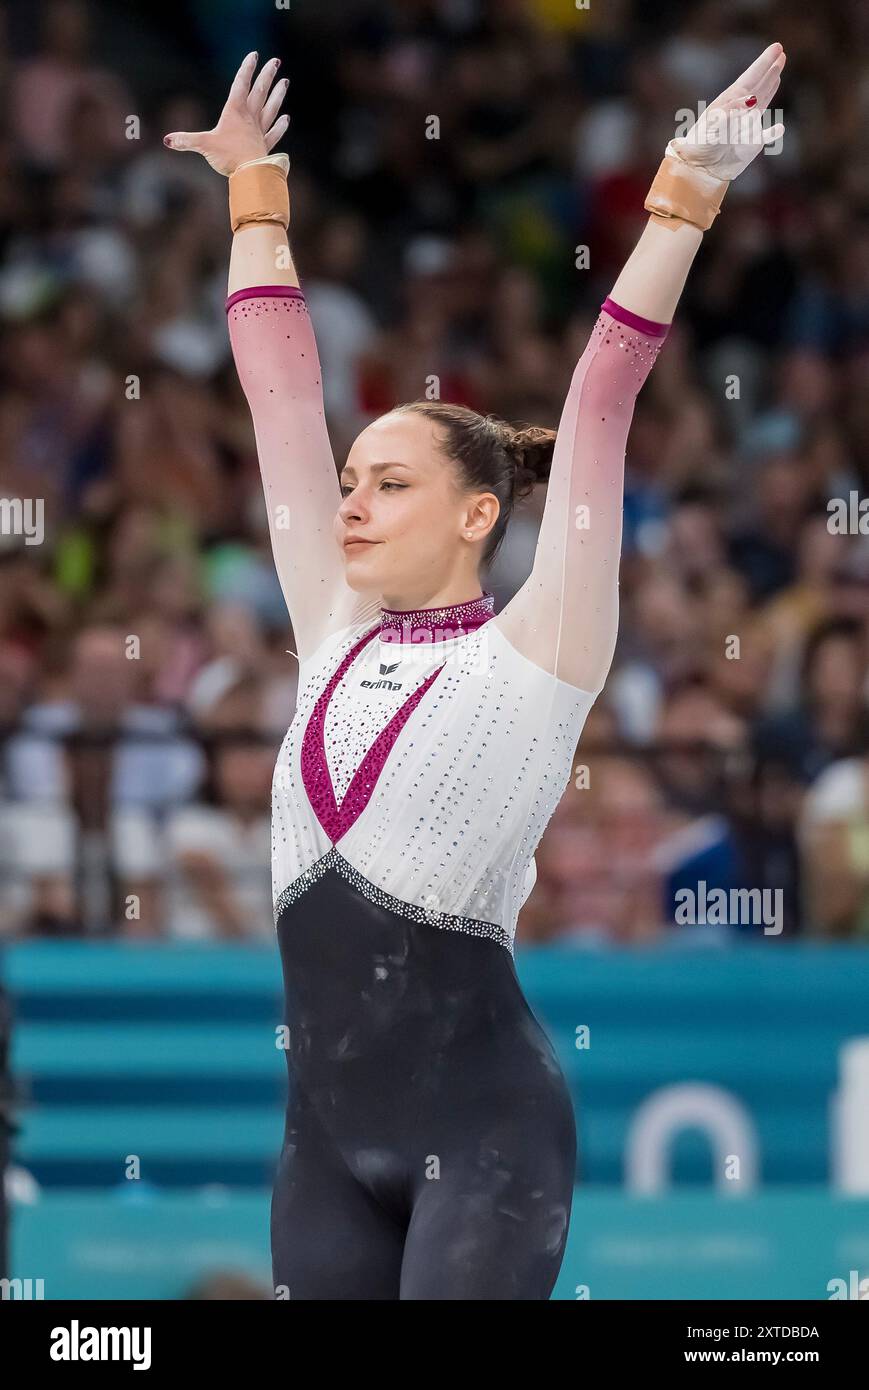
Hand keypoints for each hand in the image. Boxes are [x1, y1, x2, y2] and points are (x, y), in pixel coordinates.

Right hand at [163, 52, 288, 175]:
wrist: (250, 173)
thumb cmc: (228, 156)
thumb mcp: (204, 145)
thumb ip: (186, 141)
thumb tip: (166, 140)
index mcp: (235, 111)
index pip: (241, 84)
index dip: (246, 69)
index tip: (254, 54)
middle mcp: (250, 118)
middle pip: (260, 92)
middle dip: (267, 75)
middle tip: (276, 62)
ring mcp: (259, 131)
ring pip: (271, 108)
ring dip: (278, 95)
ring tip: (285, 82)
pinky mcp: (265, 146)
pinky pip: (274, 133)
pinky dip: (280, 126)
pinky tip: (286, 118)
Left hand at [670, 41, 785, 181]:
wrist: (699, 169)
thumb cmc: (701, 146)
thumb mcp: (712, 128)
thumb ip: (730, 114)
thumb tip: (751, 103)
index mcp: (729, 101)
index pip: (750, 78)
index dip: (764, 63)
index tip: (777, 47)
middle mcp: (739, 110)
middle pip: (758, 85)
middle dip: (769, 68)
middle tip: (780, 51)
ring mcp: (746, 125)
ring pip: (762, 101)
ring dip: (771, 86)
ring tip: (778, 72)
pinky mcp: (752, 143)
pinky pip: (766, 135)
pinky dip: (774, 132)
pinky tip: (779, 127)